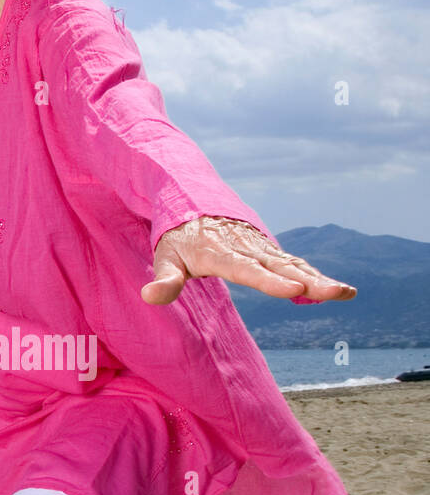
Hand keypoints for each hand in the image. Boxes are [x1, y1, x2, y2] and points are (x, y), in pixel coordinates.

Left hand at [140, 215, 356, 304]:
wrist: (191, 196)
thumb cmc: (176, 235)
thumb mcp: (164, 256)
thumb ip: (163, 279)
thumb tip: (149, 298)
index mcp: (218, 252)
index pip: (247, 270)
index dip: (271, 280)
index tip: (294, 290)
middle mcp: (244, 247)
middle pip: (280, 267)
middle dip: (310, 281)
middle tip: (336, 293)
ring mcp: (259, 246)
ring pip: (293, 264)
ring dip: (320, 279)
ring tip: (346, 293)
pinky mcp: (267, 248)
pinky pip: (293, 262)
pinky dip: (314, 275)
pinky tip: (336, 290)